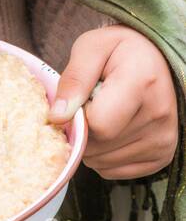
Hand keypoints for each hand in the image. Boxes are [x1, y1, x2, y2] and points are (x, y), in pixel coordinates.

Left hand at [46, 25, 178, 179]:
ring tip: (104, 115)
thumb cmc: (119, 50)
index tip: (79, 99)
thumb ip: (74, 79)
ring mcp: (164, 140)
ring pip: (104, 162)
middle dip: (83, 130)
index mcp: (143, 82)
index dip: (79, 115)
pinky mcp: (162, 157)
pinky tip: (112, 131)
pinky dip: (103, 155)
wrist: (155, 59)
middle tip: (90, 105)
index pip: (99, 124)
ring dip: (92, 144)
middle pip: (100, 146)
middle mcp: (159, 115)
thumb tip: (57, 117)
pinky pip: (114, 171)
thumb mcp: (91, 48)